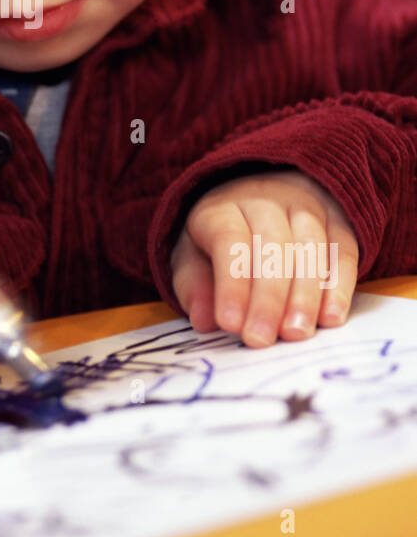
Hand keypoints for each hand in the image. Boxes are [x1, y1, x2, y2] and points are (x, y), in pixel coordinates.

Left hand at [169, 168, 358, 345]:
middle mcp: (266, 200)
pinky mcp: (338, 218)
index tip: (230, 325)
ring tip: (297, 333)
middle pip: (272, 246)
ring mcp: (306, 206)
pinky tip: (331, 317)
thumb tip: (205, 320)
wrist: (259, 198)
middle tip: (262, 338)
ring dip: (306, 294)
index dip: (231, 284)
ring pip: (310, 246)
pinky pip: (344, 249)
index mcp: (223, 207)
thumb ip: (195, 287)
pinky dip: (340, 285)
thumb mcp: (193, 256)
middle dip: (268, 298)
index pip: (229, 240)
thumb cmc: (221, 240)